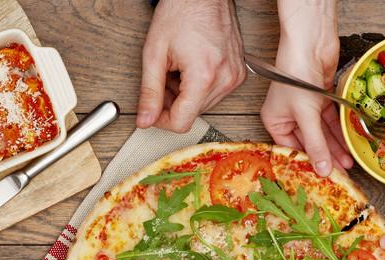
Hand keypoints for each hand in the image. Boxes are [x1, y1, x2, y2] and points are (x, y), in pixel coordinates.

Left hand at [138, 0, 245, 131]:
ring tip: (178, 69)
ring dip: (186, 95)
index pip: (182, 122)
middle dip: (173, 103)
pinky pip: (215, 93)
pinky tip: (192, 67)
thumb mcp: (155, 54)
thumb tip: (145, 120)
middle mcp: (224, 79)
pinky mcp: (239, 73)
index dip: (162, 121)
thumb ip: (149, 92)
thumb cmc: (181, 12)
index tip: (153, 112)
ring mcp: (235, 76)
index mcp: (203, 77)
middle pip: (192, 114)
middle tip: (164, 78)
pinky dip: (199, 86)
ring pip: (203, 106)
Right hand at [260, 9, 347, 175]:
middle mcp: (289, 115)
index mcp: (275, 121)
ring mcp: (306, 107)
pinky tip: (348, 142)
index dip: (308, 162)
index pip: (292, 148)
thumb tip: (323, 171)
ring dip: (336, 145)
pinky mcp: (321, 98)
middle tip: (341, 171)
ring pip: (322, 132)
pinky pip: (330, 120)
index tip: (324, 176)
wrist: (310, 43)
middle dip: (326, 155)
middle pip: (310, 141)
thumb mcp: (305, 115)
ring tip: (348, 161)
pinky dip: (339, 130)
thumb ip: (316, 144)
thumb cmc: (297, 75)